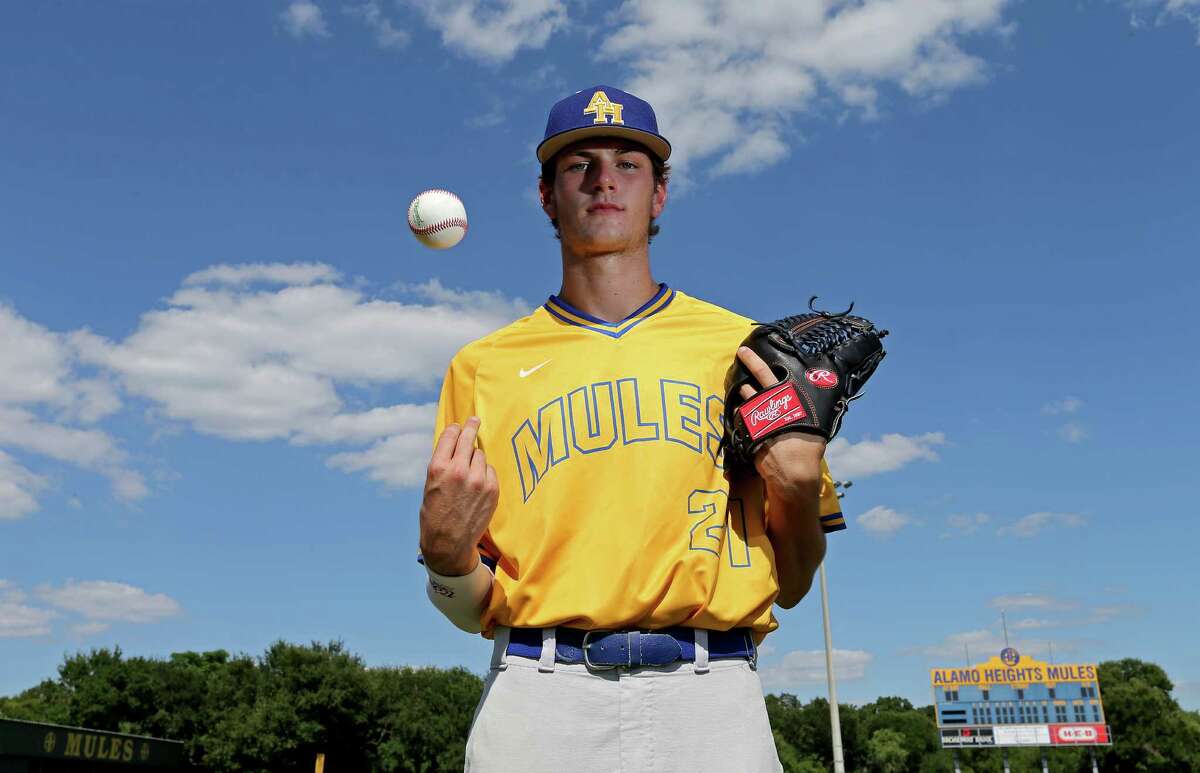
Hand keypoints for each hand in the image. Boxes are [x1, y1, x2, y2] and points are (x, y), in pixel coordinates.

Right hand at [418, 417, 498, 575]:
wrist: (449, 544)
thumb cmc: (435, 515)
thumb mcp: (430, 486)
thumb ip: (443, 465)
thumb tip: (455, 445)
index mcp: (438, 468)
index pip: (450, 435)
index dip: (455, 429)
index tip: (459, 426)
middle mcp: (458, 470)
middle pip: (469, 439)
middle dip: (471, 427)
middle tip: (474, 420)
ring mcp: (478, 480)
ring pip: (480, 455)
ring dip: (476, 459)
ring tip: (469, 474)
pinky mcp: (492, 489)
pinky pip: (490, 471)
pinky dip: (485, 474)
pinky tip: (477, 486)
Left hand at [735, 346, 825, 499]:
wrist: (792, 467)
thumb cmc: (808, 444)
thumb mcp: (817, 418)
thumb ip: (810, 405)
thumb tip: (825, 394)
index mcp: (785, 396)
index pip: (766, 373)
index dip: (753, 361)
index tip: (743, 351)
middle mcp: (766, 403)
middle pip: (750, 383)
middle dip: (742, 369)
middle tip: (736, 356)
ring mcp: (754, 418)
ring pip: (743, 400)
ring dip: (741, 394)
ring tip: (738, 387)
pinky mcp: (747, 433)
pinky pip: (741, 420)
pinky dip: (741, 415)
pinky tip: (742, 414)